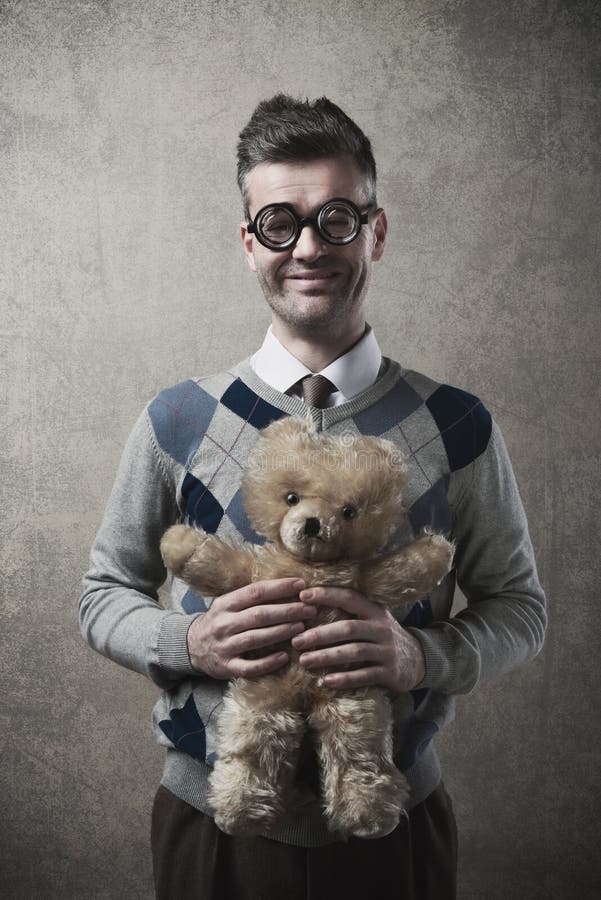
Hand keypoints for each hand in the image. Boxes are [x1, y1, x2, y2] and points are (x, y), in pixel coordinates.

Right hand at [186, 578, 315, 678]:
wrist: (191, 646)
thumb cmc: (219, 620)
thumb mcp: (227, 603)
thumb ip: (250, 597)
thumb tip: (286, 585)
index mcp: (225, 603)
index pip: (255, 592)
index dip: (279, 587)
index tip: (301, 585)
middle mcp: (223, 624)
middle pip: (259, 615)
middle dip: (288, 611)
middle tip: (310, 608)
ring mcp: (225, 646)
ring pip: (256, 638)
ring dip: (281, 632)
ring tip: (302, 627)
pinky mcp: (227, 667)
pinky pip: (250, 666)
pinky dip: (268, 662)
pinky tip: (285, 656)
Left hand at [291, 587, 425, 692]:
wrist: (418, 660)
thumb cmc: (382, 637)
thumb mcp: (372, 618)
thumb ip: (350, 611)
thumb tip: (309, 601)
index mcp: (374, 611)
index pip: (349, 597)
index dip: (327, 595)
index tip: (303, 595)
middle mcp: (381, 628)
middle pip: (348, 628)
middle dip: (320, 634)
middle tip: (297, 640)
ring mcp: (386, 650)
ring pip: (354, 652)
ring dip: (327, 657)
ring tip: (304, 661)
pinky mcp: (389, 672)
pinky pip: (364, 675)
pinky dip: (345, 679)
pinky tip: (327, 681)